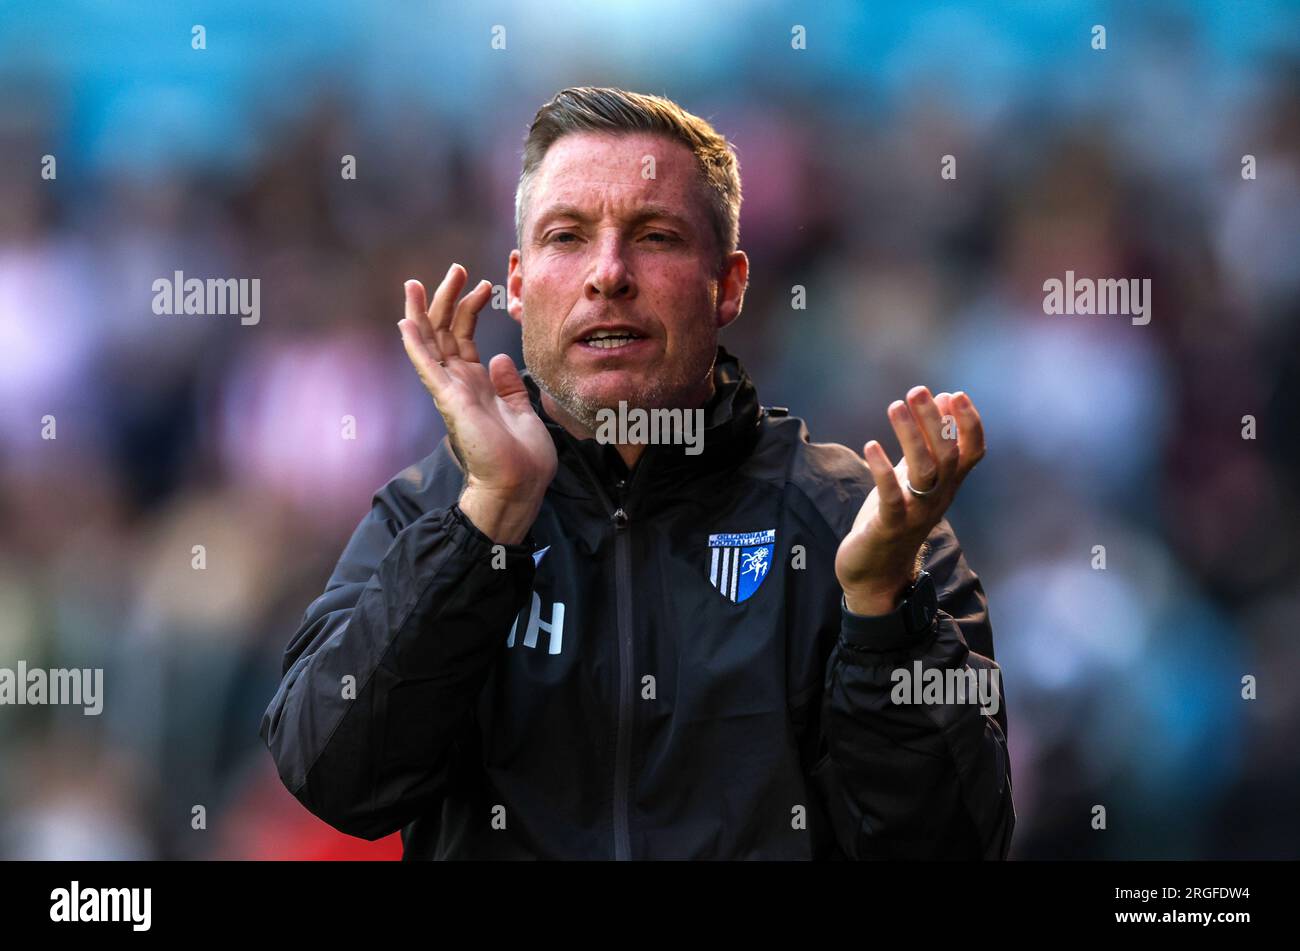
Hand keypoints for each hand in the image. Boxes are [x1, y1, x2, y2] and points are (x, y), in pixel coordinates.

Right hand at [398, 264, 556, 540]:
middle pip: (445, 332)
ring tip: (418, 282)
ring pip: (432, 343)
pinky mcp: (450, 400)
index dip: (469, 309)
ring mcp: (452, 391)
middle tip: (455, 268)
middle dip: (447, 298)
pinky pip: (428, 367)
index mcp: (477, 385)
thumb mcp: (521, 410)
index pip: (464, 338)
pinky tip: (405, 322)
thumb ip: (508, 385)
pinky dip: (416, 344)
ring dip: (425, 311)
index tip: (483, 284)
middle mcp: (460, 384)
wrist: (519, 485)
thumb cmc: (523, 457)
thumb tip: (500, 359)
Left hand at [835, 387, 984, 614]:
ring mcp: (916, 513)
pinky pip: (892, 498)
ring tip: (896, 406)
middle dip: (935, 421)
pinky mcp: (889, 527)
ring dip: (911, 436)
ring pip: (925, 472)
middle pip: (948, 456)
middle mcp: (938, 498)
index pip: (972, 452)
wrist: (876, 574)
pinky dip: (883, 471)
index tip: (956, 394)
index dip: (970, 424)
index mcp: (947, 485)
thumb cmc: (896, 518)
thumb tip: (943, 399)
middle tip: (917, 390)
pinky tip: (872, 446)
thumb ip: (930, 443)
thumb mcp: (916, 477)